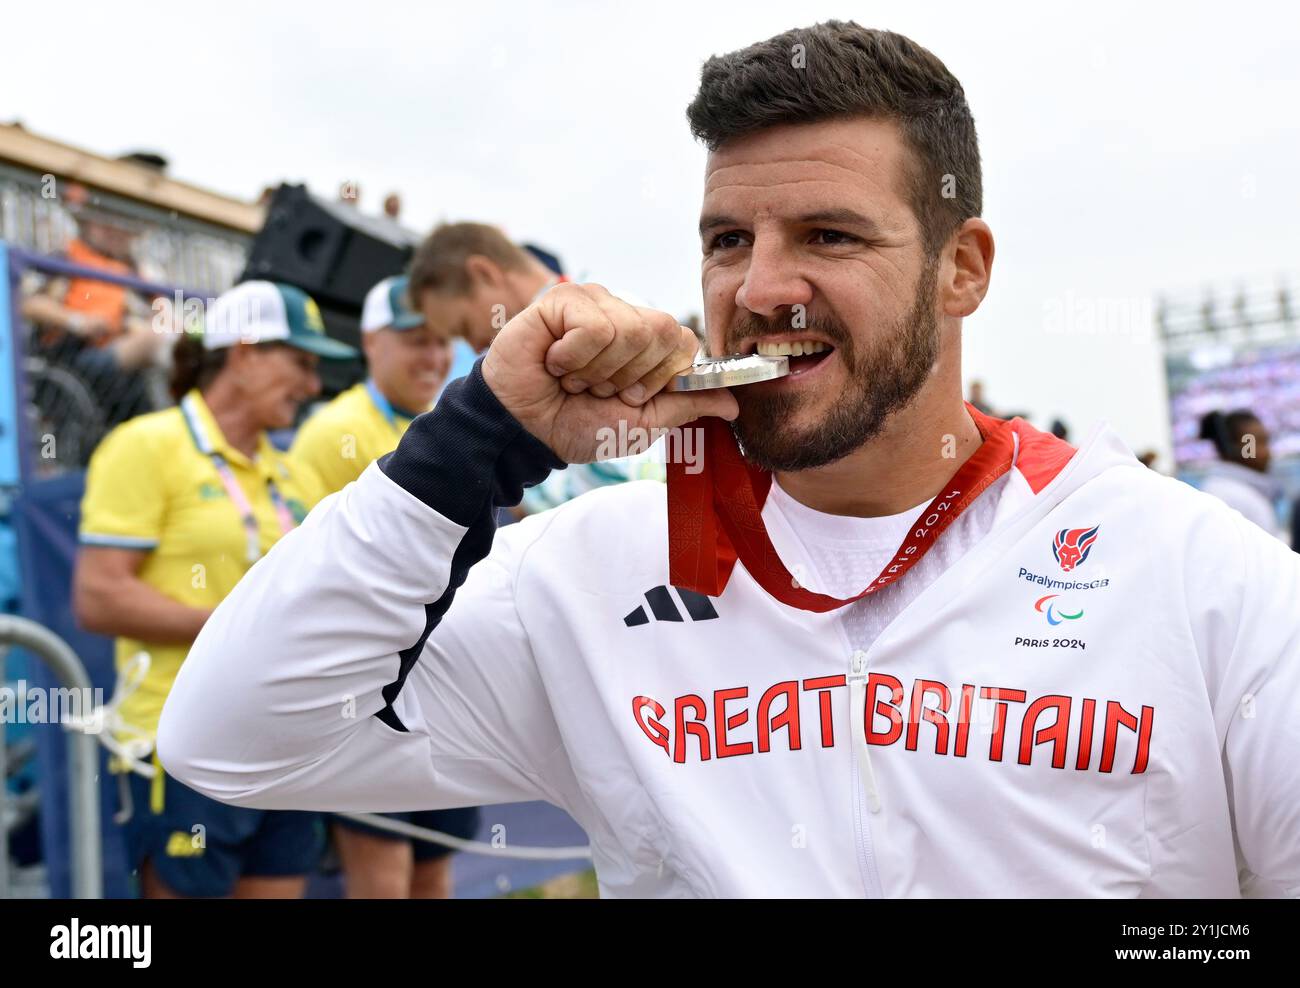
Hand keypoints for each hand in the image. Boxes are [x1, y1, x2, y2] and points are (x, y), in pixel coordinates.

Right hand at [482, 283, 736, 462]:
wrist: (526, 429)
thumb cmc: (579, 422)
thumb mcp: (644, 423)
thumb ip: (688, 407)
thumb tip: (735, 404)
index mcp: (648, 341)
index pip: (683, 341)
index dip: (660, 377)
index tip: (630, 396)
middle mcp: (625, 314)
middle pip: (661, 332)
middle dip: (631, 376)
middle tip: (597, 387)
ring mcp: (595, 302)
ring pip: (628, 331)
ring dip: (597, 371)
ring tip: (572, 377)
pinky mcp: (564, 300)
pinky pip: (593, 328)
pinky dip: (572, 358)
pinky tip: (554, 362)